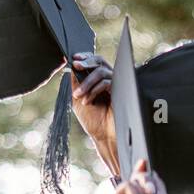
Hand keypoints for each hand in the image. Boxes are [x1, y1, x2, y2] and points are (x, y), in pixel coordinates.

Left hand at [70, 52, 119, 175]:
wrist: (104, 136)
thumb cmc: (93, 120)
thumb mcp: (78, 99)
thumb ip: (76, 83)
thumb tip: (72, 66)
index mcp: (100, 80)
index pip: (94, 62)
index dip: (85, 57)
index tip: (74, 59)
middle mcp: (109, 80)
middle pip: (100, 61)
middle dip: (86, 62)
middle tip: (76, 65)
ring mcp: (116, 85)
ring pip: (101, 71)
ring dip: (86, 83)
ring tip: (77, 95)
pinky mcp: (121, 91)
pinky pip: (106, 82)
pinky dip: (94, 90)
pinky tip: (88, 102)